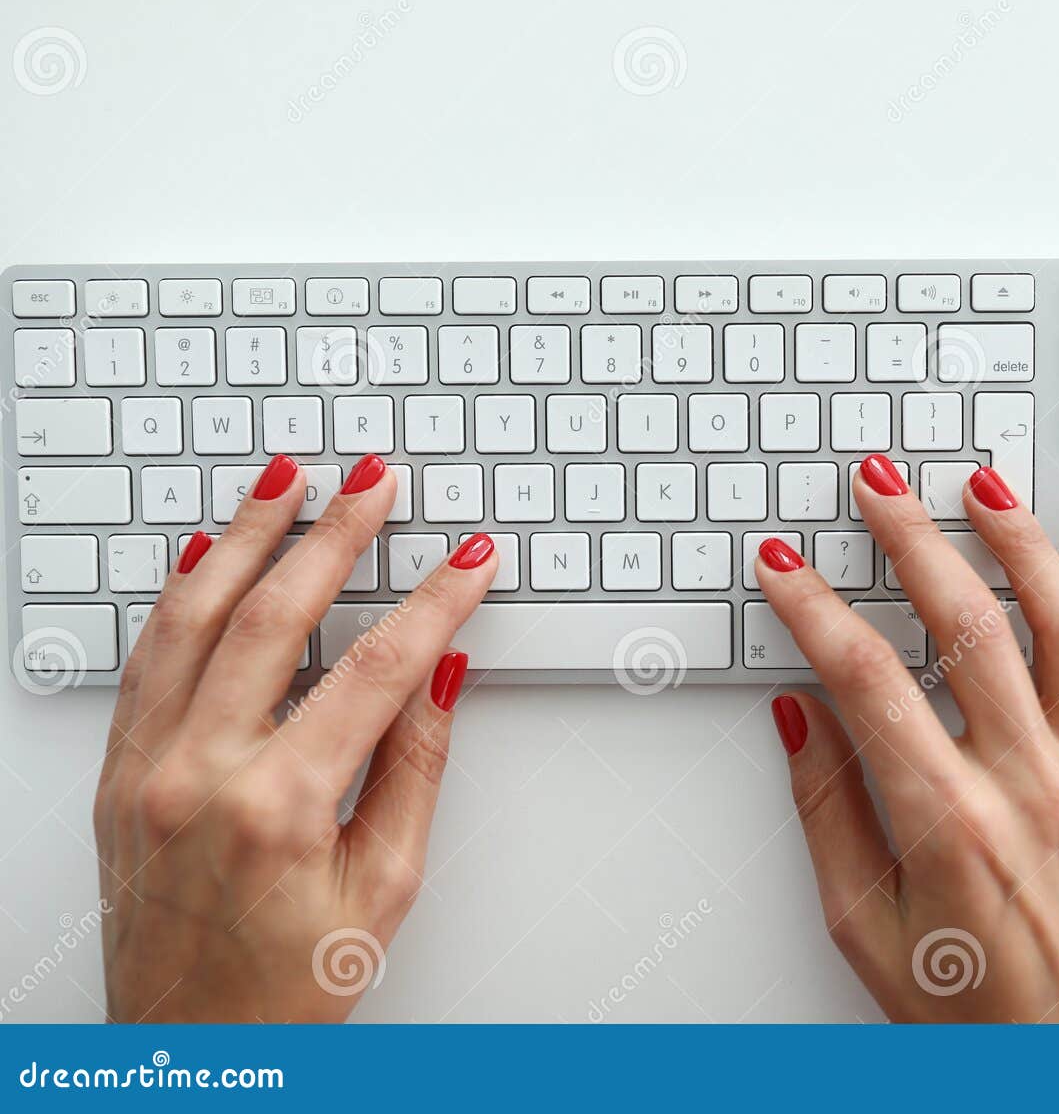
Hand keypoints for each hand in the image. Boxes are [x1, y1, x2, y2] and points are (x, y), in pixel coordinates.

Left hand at [93, 454, 495, 1021]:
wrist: (189, 1049)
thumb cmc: (287, 986)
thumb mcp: (382, 889)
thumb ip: (415, 769)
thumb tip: (441, 676)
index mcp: (279, 807)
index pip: (377, 668)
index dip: (435, 602)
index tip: (468, 560)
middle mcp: (198, 774)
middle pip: (278, 616)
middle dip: (336, 536)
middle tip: (376, 484)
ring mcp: (145, 768)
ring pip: (195, 617)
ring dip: (245, 537)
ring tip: (286, 482)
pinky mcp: (117, 774)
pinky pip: (145, 659)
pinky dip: (178, 595)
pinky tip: (204, 554)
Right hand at [756, 455, 1058, 1021]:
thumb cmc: (968, 1011)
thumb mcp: (863, 927)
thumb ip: (827, 811)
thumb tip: (799, 714)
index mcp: (951, 825)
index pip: (866, 680)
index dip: (813, 609)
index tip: (784, 568)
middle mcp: (1035, 790)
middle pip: (968, 626)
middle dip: (912, 539)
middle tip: (878, 484)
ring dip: (1021, 543)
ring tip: (983, 486)